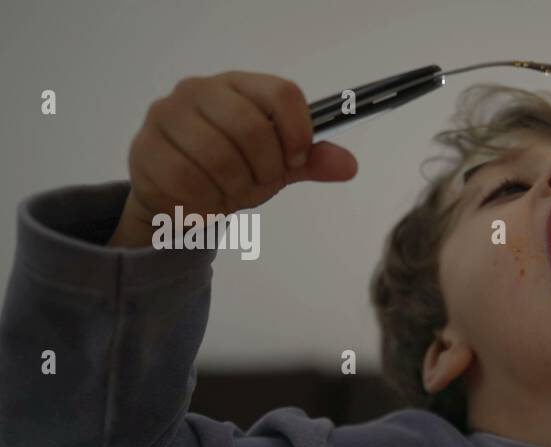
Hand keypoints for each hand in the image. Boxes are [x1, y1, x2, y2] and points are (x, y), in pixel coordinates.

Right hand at [109, 71, 357, 246]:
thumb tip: (349, 165)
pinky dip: (206, 199)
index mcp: (240, 85)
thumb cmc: (232, 172)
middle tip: (259, 184)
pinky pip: (187, 178)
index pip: (282, 93)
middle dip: (265, 169)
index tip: (294, 161)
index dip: (298, 133)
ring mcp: (168, 115)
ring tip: (230, 192)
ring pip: (219, 156)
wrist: (179, 198)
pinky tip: (205, 200)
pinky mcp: (146, 147)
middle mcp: (200, 90)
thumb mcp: (277, 166)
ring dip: (234, 187)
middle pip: (252, 127)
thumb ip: (310, 161)